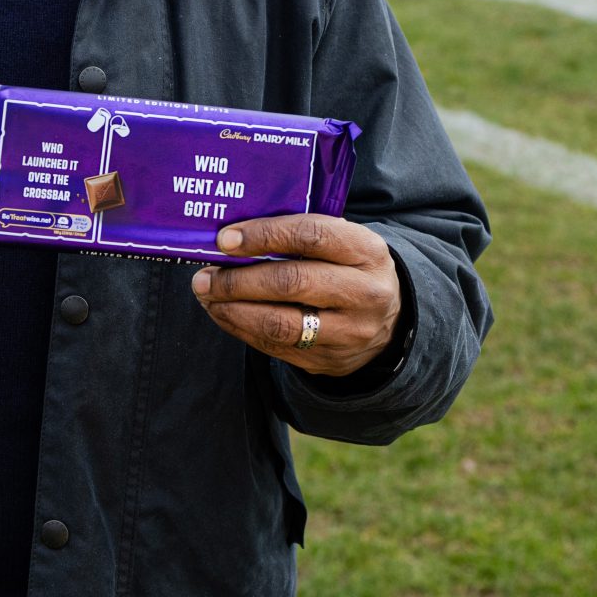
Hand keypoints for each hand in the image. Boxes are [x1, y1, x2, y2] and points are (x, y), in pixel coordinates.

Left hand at [191, 214, 400, 376]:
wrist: (391, 322)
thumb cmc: (350, 270)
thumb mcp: (343, 244)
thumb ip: (300, 236)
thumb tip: (232, 237)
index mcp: (367, 251)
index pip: (311, 236)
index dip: (263, 235)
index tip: (225, 239)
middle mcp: (364, 292)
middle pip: (292, 282)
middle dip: (239, 279)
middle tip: (205, 276)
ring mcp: (349, 332)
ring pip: (281, 323)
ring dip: (233, 309)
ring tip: (208, 296)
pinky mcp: (329, 361)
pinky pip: (276, 347)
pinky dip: (241, 329)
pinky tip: (224, 313)